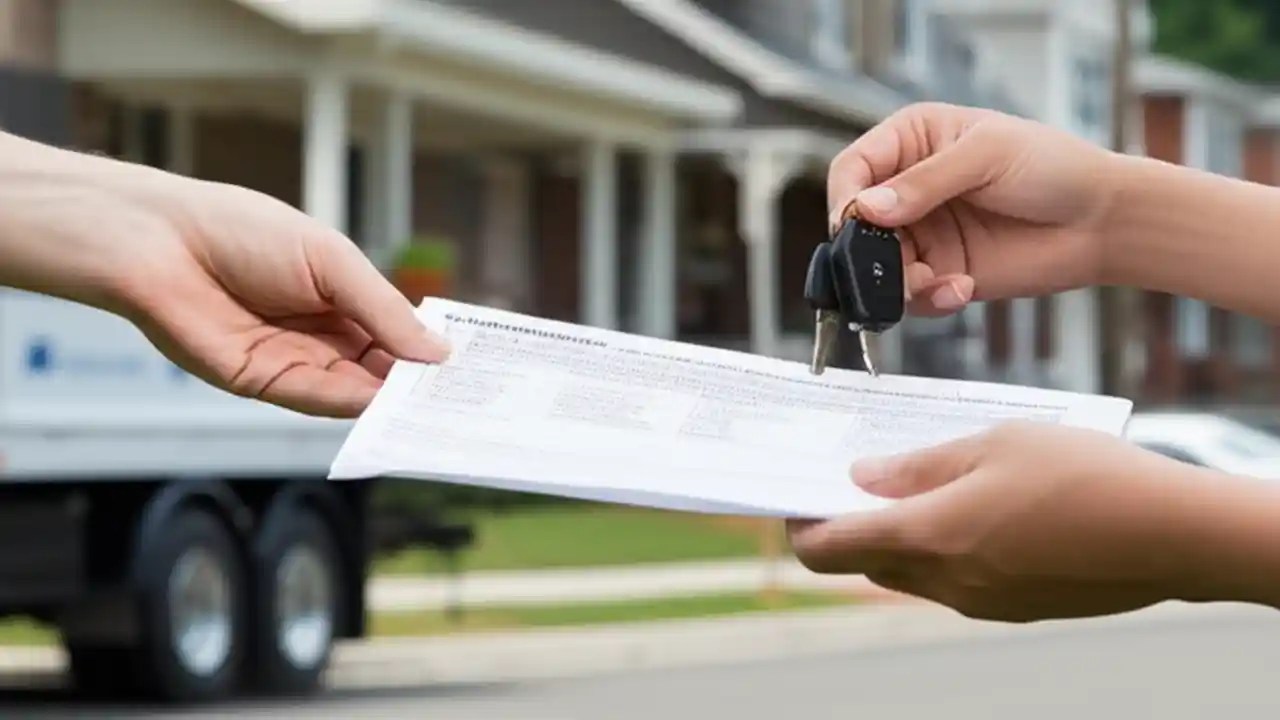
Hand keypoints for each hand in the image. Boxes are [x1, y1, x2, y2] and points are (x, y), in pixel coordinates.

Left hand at [118, 178, 448, 417]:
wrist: (161, 242)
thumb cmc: (244, 231)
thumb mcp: (333, 262)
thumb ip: (384, 309)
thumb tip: (438, 351)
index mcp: (343, 300)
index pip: (398, 336)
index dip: (431, 353)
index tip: (471, 368)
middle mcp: (322, 336)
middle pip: (382, 371)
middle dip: (420, 385)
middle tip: (466, 400)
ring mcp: (293, 362)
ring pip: (355, 391)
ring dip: (394, 402)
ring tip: (437, 408)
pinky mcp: (262, 383)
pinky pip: (316, 399)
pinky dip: (353, 405)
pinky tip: (385, 403)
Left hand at [787, 422, 1249, 622]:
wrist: (1173, 535)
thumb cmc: (1083, 476)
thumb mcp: (991, 444)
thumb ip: (918, 466)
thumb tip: (862, 478)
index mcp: (927, 536)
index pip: (827, 549)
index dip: (798, 526)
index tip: (792, 498)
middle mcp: (945, 581)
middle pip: (864, 563)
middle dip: (849, 527)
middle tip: (857, 480)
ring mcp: (980, 602)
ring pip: (910, 573)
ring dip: (898, 538)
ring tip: (921, 485)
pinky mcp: (1013, 608)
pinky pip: (955, 582)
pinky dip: (943, 551)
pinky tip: (974, 511)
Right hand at [827, 103, 1118, 315]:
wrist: (1103, 222)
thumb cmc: (1055, 167)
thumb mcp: (987, 156)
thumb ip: (925, 182)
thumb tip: (867, 209)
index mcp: (913, 141)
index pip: (853, 169)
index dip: (846, 197)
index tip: (854, 223)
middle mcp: (910, 188)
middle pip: (856, 225)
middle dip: (867, 251)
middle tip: (892, 265)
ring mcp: (925, 233)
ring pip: (877, 267)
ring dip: (898, 282)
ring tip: (932, 281)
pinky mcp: (941, 272)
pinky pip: (912, 295)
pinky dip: (928, 298)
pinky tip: (960, 288)